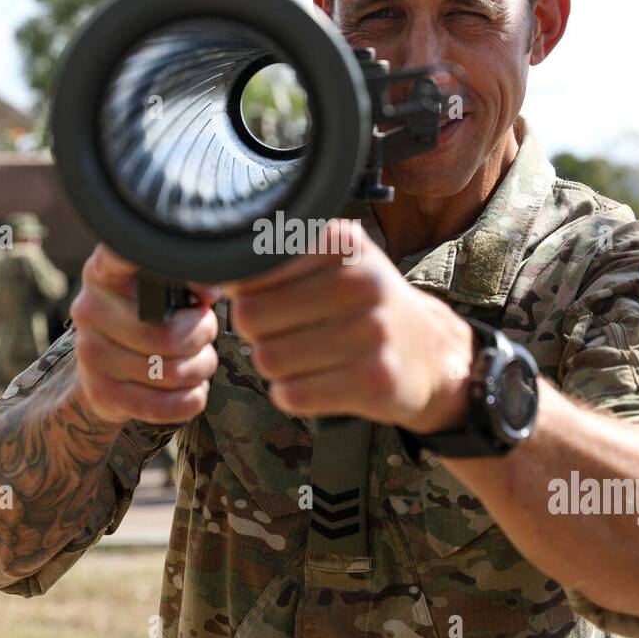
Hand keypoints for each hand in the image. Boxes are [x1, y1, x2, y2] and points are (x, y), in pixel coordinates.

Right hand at [68, 245, 220, 426]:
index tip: (185, 275)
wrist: (106, 371)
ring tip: (200, 362)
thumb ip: (185, 282)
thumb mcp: (160, 292)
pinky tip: (194, 390)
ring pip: (171, 372)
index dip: (154, 259)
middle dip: (203, 336)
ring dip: (200, 369)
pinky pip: (161, 406)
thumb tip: (209, 292)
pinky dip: (190, 400)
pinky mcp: (100, 392)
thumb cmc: (148, 320)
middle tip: (205, 335)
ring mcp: (90, 353)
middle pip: (168, 334)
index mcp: (105, 273)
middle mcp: (90, 308)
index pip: (120, 257)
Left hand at [223, 220, 473, 433]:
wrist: (430, 354)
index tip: (260, 295)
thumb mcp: (337, 259)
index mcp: (344, 243)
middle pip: (250, 316)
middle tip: (282, 331)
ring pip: (267, 358)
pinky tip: (318, 379)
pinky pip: (291, 394)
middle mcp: (362, 282)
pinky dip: (293, 392)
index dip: (243, 288)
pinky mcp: (373, 381)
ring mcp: (371, 333)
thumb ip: (279, 253)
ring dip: (274, 364)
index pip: (252, 266)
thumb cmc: (366, 304)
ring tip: (304, 355)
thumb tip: (209, 269)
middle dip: (255, 330)